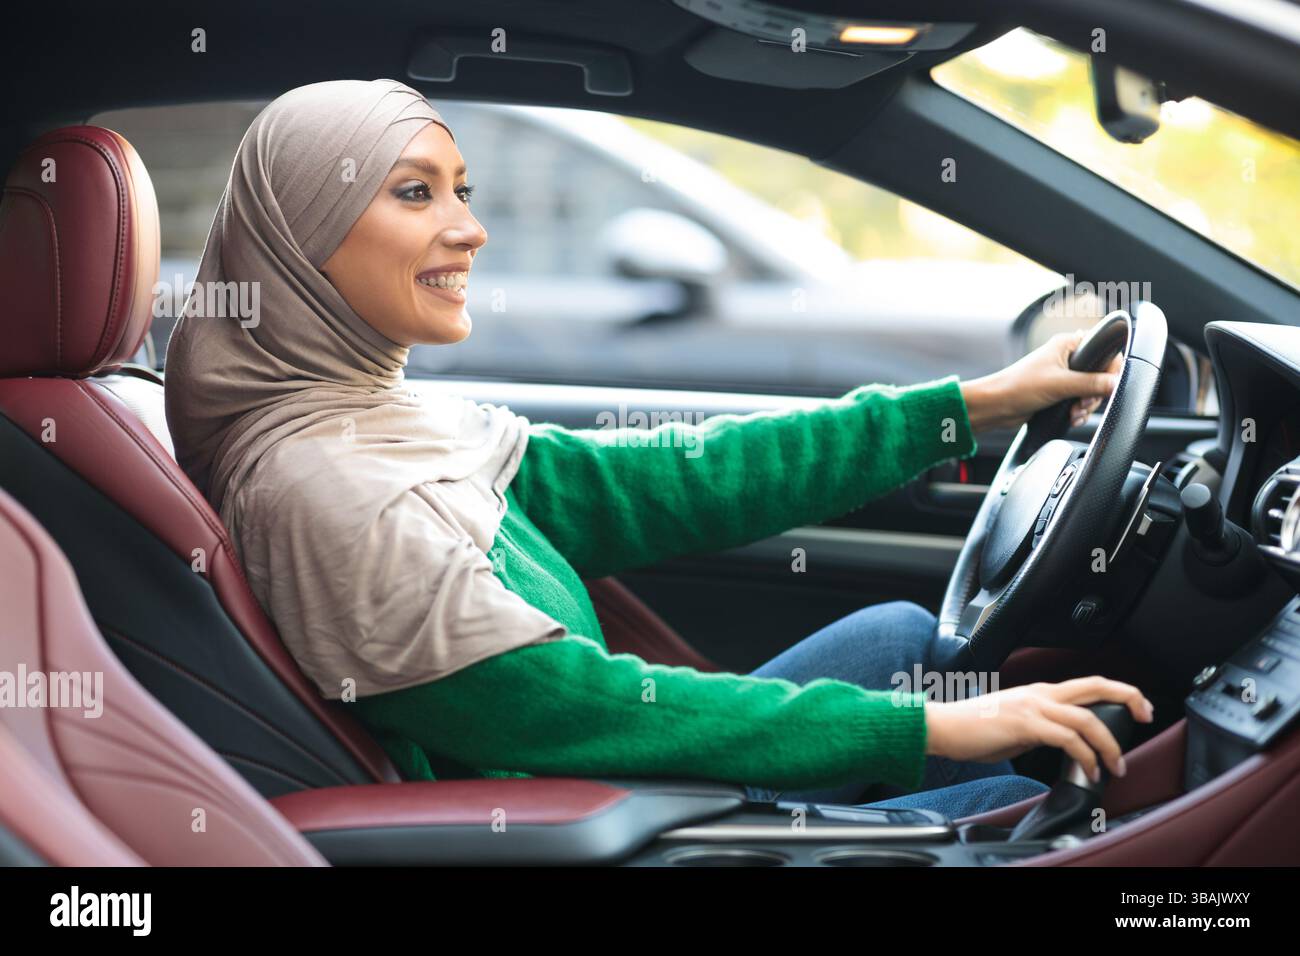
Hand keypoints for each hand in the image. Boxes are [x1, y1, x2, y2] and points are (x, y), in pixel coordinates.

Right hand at [924, 676, 1153, 781]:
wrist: (942, 726)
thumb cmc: (971, 728)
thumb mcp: (1015, 724)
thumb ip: (1041, 728)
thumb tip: (1063, 745)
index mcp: (1039, 691)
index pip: (1088, 685)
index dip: (1118, 691)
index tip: (1137, 708)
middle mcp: (1040, 693)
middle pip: (1096, 686)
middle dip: (1129, 698)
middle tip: (1147, 715)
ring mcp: (1033, 706)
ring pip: (1088, 718)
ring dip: (1109, 745)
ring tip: (1116, 766)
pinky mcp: (1025, 724)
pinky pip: (1068, 739)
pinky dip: (1086, 756)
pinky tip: (1089, 770)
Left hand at [959, 330, 1123, 432]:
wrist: (996, 406)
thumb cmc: (1018, 386)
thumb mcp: (1060, 384)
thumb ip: (1091, 383)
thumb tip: (1116, 383)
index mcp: (1068, 345)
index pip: (1104, 351)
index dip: (1109, 371)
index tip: (1107, 387)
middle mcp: (1067, 357)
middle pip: (1100, 375)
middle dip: (1094, 394)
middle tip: (1083, 403)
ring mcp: (1063, 376)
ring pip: (1090, 391)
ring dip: (1086, 406)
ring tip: (1074, 413)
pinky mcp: (1058, 392)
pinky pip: (1079, 401)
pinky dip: (1079, 411)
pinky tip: (1071, 417)